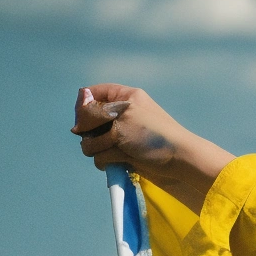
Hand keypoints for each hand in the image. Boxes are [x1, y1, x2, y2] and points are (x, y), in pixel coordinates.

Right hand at [71, 85, 232, 212]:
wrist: (179, 161)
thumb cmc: (153, 134)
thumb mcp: (121, 116)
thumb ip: (94, 115)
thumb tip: (76, 129)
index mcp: (122, 97)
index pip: (90, 95)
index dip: (84, 106)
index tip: (85, 117)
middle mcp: (119, 114)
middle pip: (87, 119)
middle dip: (92, 130)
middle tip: (108, 135)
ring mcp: (119, 135)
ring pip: (91, 140)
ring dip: (99, 147)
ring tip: (117, 150)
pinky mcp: (121, 154)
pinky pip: (100, 156)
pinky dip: (106, 159)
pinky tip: (120, 161)